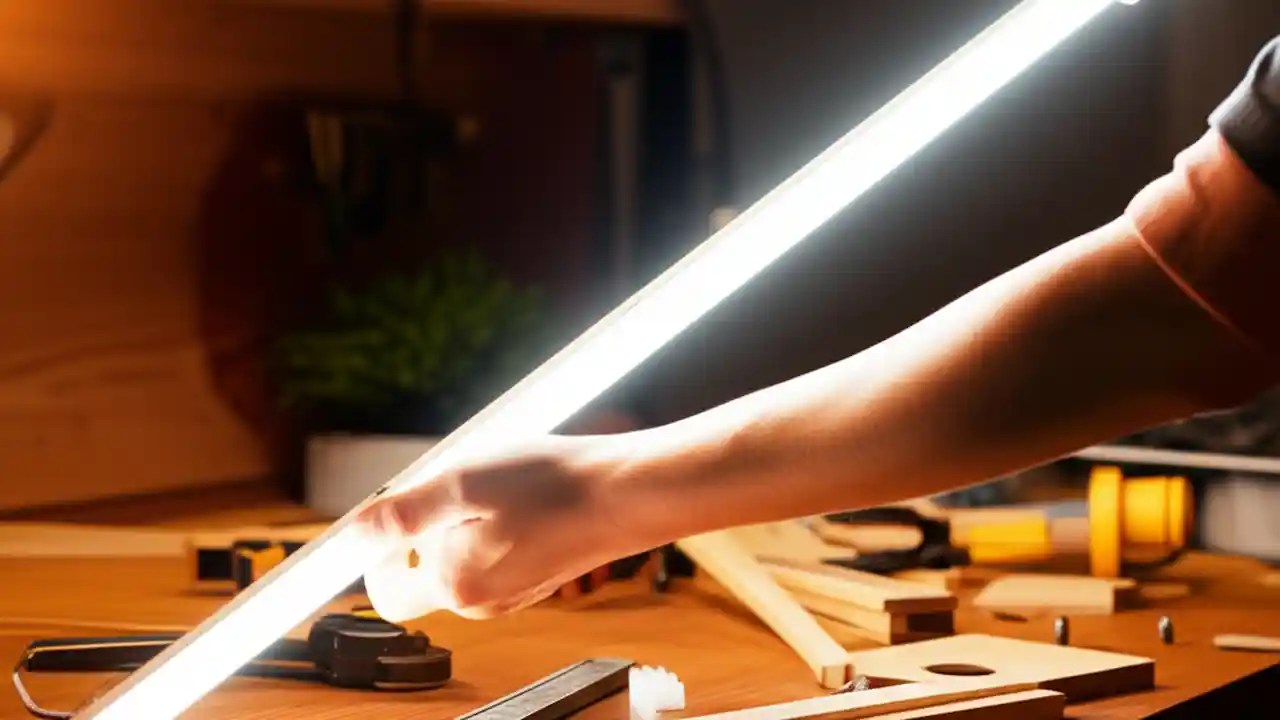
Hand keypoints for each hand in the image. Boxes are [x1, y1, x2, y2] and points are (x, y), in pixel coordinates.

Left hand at [356, 435, 638, 621]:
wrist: (627, 493)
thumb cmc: (552, 485)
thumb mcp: (462, 482)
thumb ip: (401, 514)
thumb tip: (350, 537)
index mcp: (452, 584)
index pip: (383, 588)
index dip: (381, 546)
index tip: (402, 506)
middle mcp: (479, 601)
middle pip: (422, 568)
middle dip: (429, 525)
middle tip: (460, 483)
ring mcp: (511, 594)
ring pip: (459, 557)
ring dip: (465, 520)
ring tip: (500, 484)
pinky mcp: (536, 579)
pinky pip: (493, 555)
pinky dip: (496, 525)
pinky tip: (524, 495)